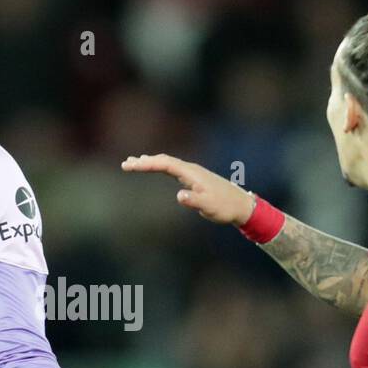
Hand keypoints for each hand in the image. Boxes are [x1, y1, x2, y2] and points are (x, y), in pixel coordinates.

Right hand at [121, 154, 256, 224]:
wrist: (241, 205)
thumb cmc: (225, 207)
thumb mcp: (209, 206)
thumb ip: (194, 201)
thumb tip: (179, 196)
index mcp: (192, 173)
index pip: (165, 164)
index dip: (147, 164)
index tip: (131, 165)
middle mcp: (190, 169)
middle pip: (163, 160)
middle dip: (144, 161)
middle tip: (125, 164)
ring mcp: (192, 173)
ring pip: (167, 163)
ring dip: (150, 162)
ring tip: (132, 163)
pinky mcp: (193, 178)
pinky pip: (171, 168)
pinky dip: (159, 166)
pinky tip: (154, 167)